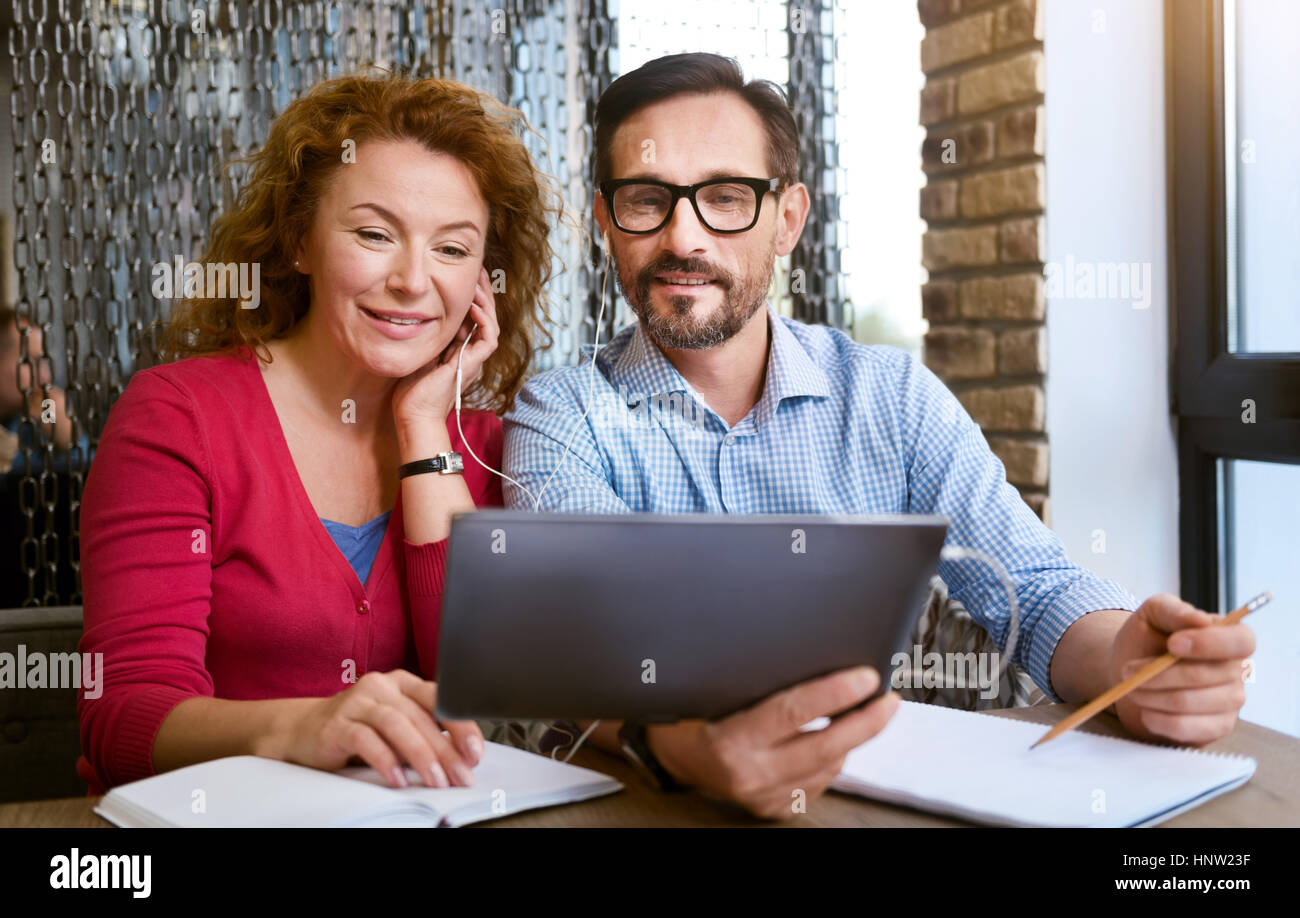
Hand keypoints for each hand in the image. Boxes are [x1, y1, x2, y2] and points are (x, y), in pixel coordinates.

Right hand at [269, 670, 483, 788]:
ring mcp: (357, 701)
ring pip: (397, 725)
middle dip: (445, 750)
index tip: (475, 752)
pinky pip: (366, 740)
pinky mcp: (337, 723)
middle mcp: (382, 685)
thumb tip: (464, 759)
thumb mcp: (398, 728)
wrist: (304, 731)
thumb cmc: (361, 730)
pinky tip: (398, 779)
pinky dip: (385, 760)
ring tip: (436, 781)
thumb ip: (425, 734)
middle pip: (421, 716)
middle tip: (461, 776)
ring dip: (420, 755)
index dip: (461, 725)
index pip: (439, 699)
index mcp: (403, 683)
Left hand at [391, 266, 499, 425]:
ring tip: (478, 283)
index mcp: (460, 351)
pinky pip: (489, 338)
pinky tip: (474, 305)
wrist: (414, 414)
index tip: (467, 278)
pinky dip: (484, 319)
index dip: (473, 298)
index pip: (473, 319)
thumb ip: (425, 335)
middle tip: (480, 271)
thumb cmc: (411, 390)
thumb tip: (417, 312)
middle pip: (486, 318)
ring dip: (487, 302)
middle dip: (484, 293)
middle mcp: (471, 354)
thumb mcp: (418, 351)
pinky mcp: (473, 364)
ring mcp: (474, 360)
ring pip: (491, 324)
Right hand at [645, 666, 898, 819]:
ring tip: (869, 711)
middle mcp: (749, 773)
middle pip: (824, 747)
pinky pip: (818, 783)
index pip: (792, 712)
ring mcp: (763, 796)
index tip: (866, 677)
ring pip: (827, 768)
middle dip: (865, 721)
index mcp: (730, 739)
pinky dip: (834, 759)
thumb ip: (753, 676)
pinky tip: (839, 738)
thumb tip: (808, 646)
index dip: (834, 693)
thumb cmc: (691, 711)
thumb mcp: (711, 688)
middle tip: (889, 698)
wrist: (673, 755)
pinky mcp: (773, 808)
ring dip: (854, 739)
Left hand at [1107, 594, 1253, 744]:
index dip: (1209, 643)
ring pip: (1189, 703)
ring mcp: (1230, 703)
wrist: (1129, 673)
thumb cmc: (1146, 640)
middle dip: (1158, 673)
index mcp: (1229, 637)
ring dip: (1151, 695)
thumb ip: (1173, 610)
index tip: (1172, 644)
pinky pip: (1187, 729)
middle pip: (1206, 676)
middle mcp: (1236, 671)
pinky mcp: (1215, 728)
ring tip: (1132, 687)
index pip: (1241, 641)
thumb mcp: (1152, 615)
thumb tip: (1200, 620)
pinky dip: (1157, 719)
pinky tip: (1146, 710)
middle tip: (1129, 669)